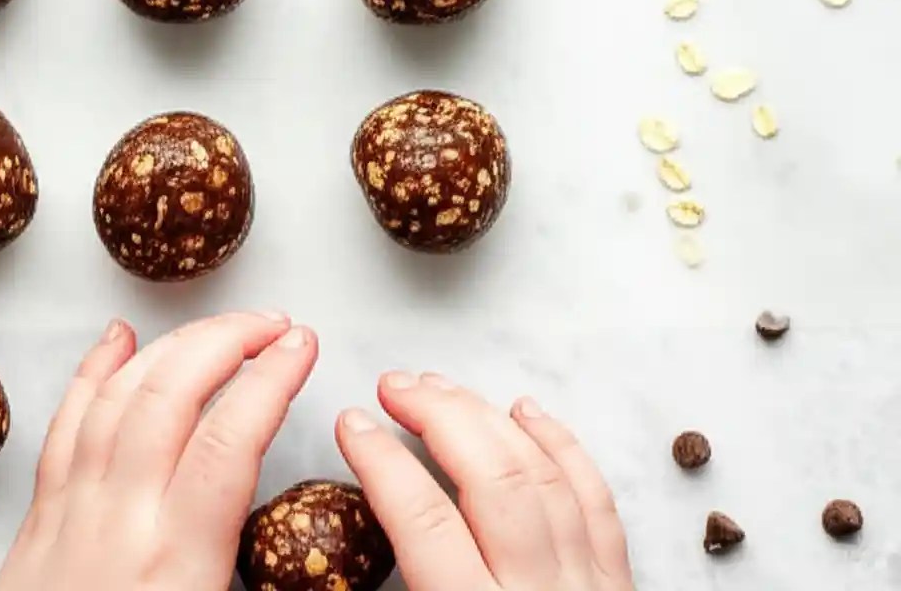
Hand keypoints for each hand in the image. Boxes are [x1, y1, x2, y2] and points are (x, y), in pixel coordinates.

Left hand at [0, 312, 317, 590]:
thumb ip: (265, 584)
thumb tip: (328, 584)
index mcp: (177, 566)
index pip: (229, 442)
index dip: (270, 380)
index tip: (303, 347)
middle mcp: (120, 524)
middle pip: (170, 398)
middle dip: (227, 342)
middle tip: (273, 325)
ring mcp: (70, 514)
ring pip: (116, 398)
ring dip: (173, 347)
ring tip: (219, 326)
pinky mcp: (37, 519)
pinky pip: (64, 425)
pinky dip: (93, 372)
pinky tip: (116, 339)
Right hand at [336, 373, 633, 590]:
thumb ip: (398, 586)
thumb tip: (339, 547)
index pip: (423, 522)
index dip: (382, 463)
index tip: (352, 424)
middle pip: (490, 479)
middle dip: (438, 417)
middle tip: (396, 386)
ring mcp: (586, 584)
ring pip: (541, 476)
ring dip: (488, 419)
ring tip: (443, 388)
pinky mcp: (618, 582)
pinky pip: (595, 499)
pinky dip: (562, 446)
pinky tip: (529, 412)